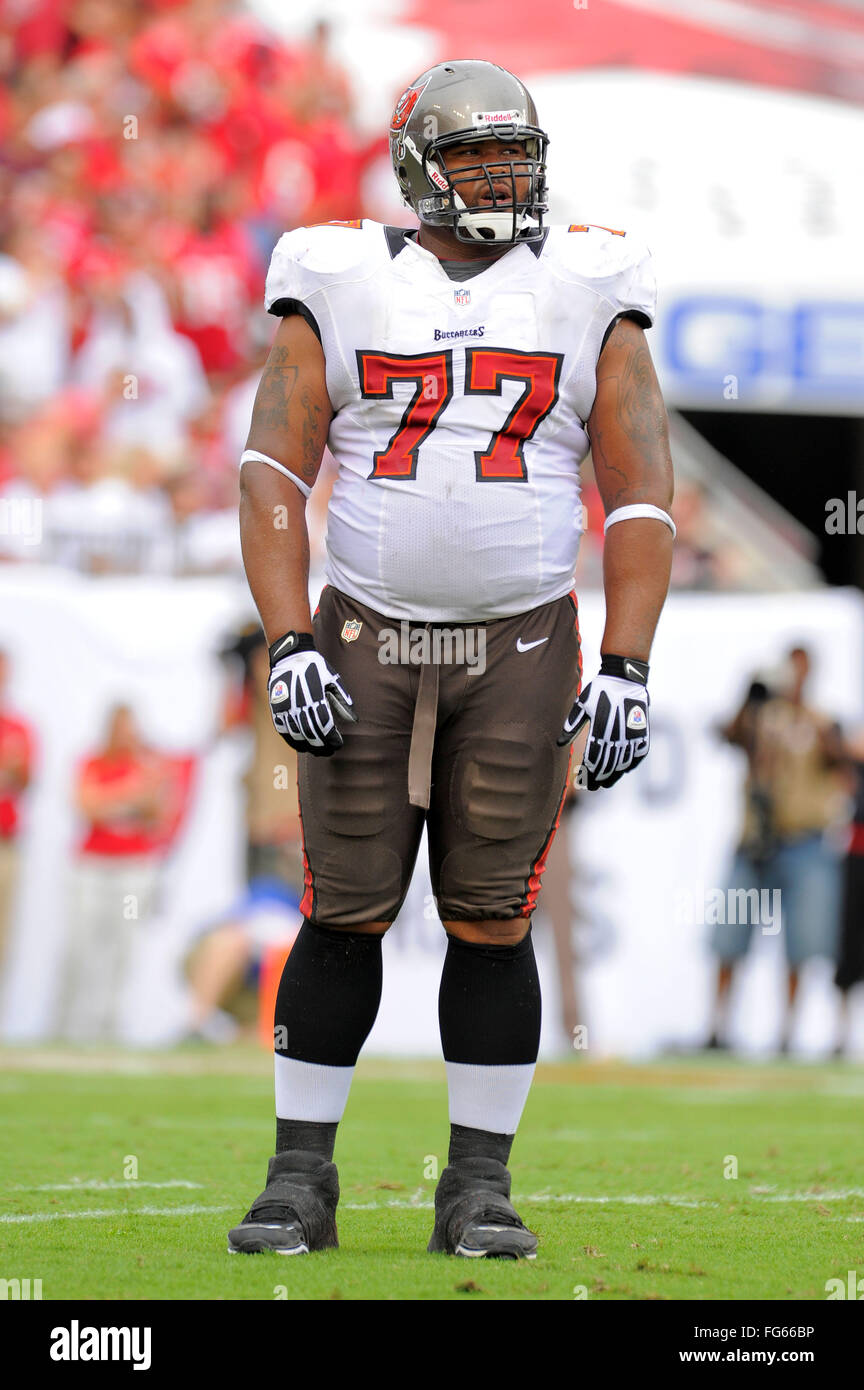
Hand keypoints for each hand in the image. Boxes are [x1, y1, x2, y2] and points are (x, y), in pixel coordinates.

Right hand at [268, 647, 356, 755]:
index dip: (332, 738)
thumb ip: (342, 700)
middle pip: (311, 733)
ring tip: (317, 751)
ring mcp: (285, 707)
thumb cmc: (315, 667)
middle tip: (330, 751)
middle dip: (322, 745)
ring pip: (297, 734)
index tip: (338, 744)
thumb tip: (353, 720)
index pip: (325, 724)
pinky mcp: (276, 708)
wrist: (289, 656)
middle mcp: (299, 704)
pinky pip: (282, 729)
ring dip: (308, 745)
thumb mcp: (332, 679)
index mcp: (315, 696)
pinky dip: (292, 740)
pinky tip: (300, 746)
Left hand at [558, 655, 648, 789]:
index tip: (584, 781)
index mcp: (601, 727)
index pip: (594, 757)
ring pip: (623, 762)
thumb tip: (560, 742)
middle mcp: (618, 733)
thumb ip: (572, 724)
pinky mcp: (643, 732)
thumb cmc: (600, 690)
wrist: (625, 678)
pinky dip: (631, 764)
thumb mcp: (582, 704)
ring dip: (614, 775)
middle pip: (608, 764)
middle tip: (593, 787)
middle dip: (600, 778)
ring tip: (606, 783)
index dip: (589, 772)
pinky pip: (639, 754)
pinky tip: (624, 770)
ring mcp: (633, 734)